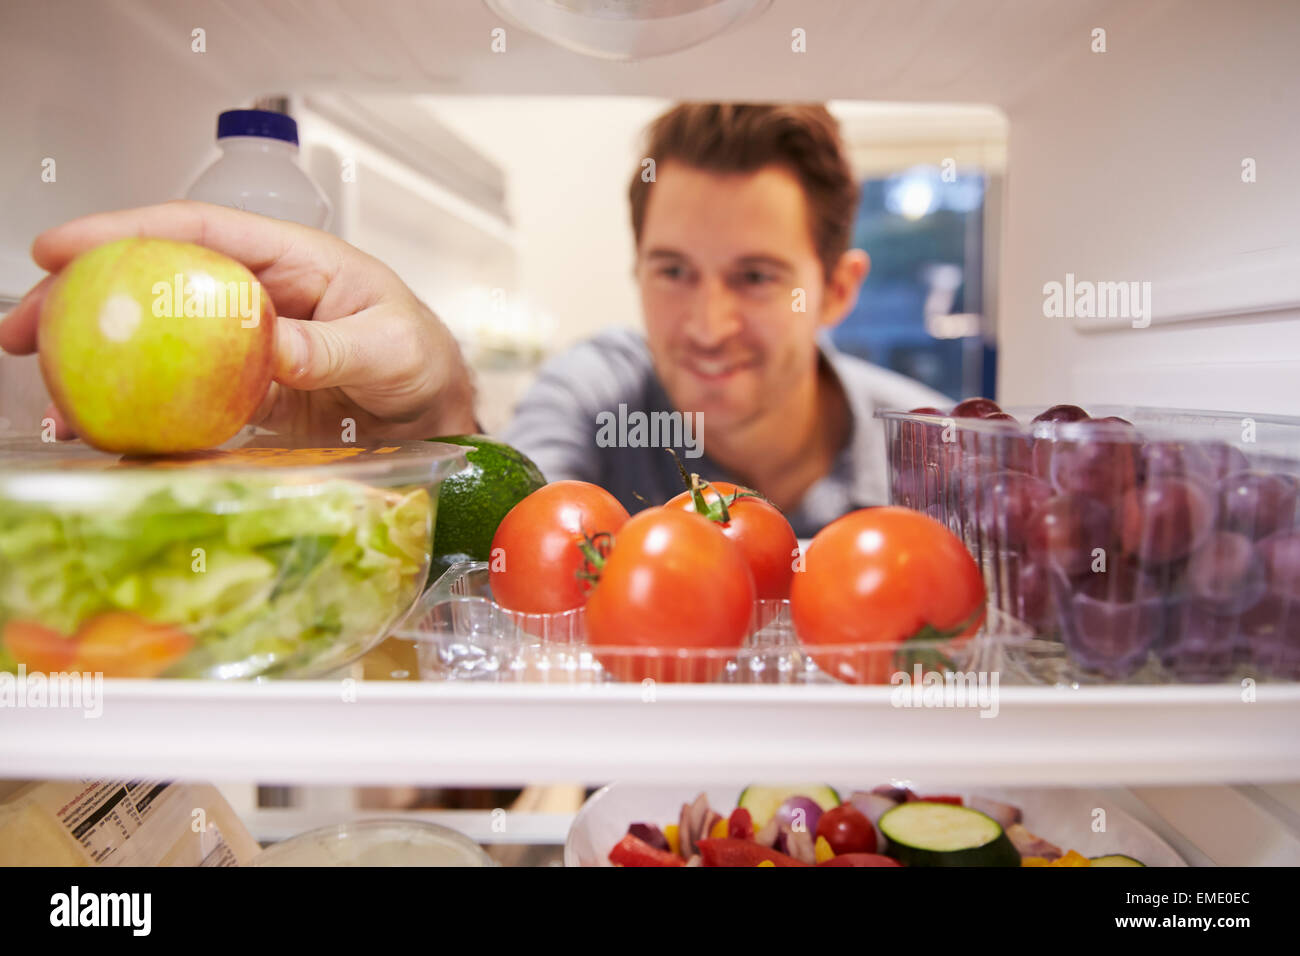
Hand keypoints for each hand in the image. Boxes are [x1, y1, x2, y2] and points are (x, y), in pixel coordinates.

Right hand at [0, 200, 476, 440]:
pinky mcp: (242, 392)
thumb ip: (332, 346)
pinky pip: (180, 393)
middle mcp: (258, 294)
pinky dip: (140, 411)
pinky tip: (104, 430)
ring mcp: (244, 344)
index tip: (59, 248)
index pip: (197, 231)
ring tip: (49, 394)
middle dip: (81, 297)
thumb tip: (269, 345)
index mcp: (290, 260)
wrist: (435, 410)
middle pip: (155, 280)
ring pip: (156, 339)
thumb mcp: (390, 346)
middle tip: (19, 328)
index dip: (124, 231)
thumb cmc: (422, 358)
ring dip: (97, 361)